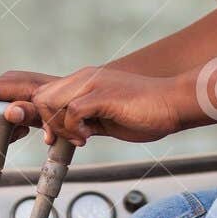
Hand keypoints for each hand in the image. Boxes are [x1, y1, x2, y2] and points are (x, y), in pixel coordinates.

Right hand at [0, 69, 56, 139]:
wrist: (70, 100)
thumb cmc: (61, 105)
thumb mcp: (48, 112)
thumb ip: (31, 112)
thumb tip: (11, 113)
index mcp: (16, 81)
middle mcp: (5, 82)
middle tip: (0, 135)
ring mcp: (3, 89)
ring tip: (17, 132)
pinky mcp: (4, 98)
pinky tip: (18, 130)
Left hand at [31, 65, 182, 145]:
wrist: (175, 103)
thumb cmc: (147, 111)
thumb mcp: (106, 117)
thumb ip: (85, 121)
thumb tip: (65, 133)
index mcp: (85, 81)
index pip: (45, 94)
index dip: (45, 118)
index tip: (57, 138)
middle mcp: (86, 78)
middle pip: (40, 96)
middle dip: (47, 123)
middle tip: (68, 139)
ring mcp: (94, 84)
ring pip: (50, 101)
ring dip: (60, 126)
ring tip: (81, 139)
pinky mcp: (104, 95)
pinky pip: (72, 111)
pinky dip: (74, 129)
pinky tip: (89, 137)